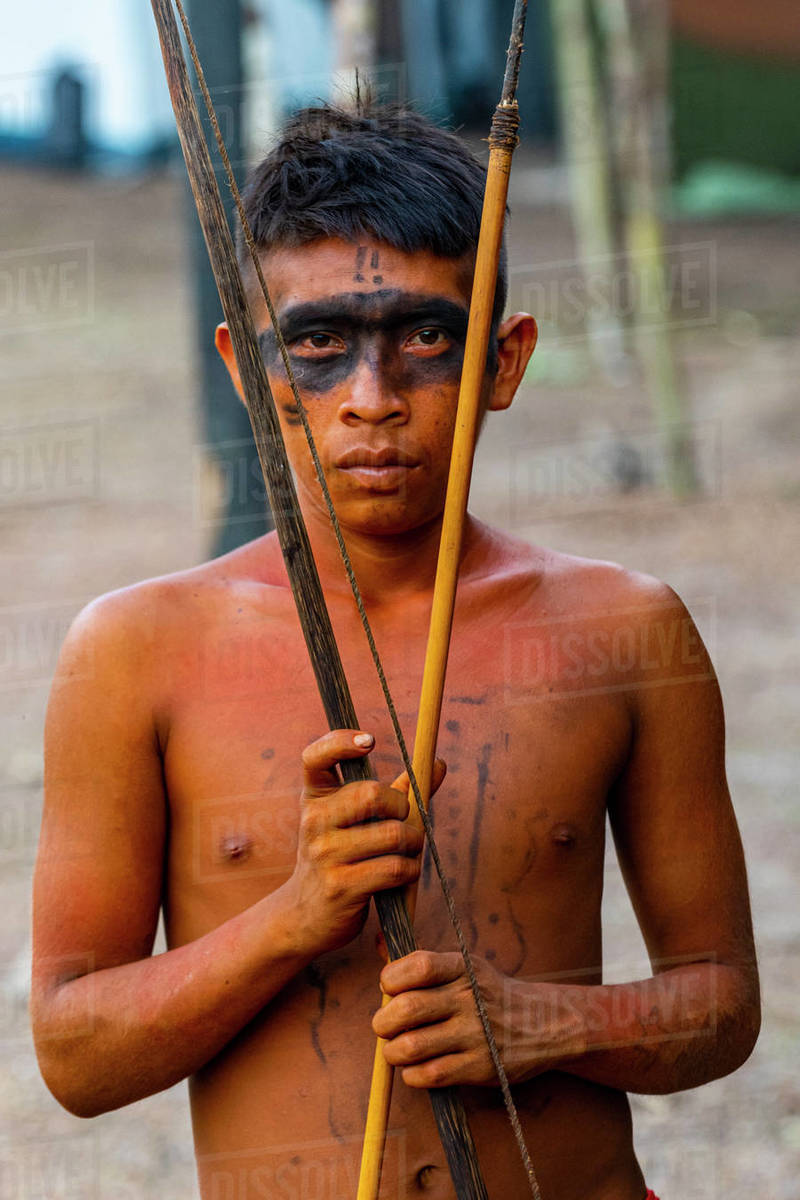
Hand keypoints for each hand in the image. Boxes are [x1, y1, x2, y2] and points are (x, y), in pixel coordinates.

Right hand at [283, 730, 444, 957]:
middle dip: (403, 807)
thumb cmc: (339, 858)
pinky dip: (410, 869)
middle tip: (405, 820)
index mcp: (315, 798)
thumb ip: (396, 791)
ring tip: (408, 850)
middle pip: (372, 794)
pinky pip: (395, 868)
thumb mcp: (353, 821)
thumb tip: (437, 762)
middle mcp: (313, 822)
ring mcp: (324, 855)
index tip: (370, 740)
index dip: (340, 742)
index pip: (315, 757)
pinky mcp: (340, 887)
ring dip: (414, 842)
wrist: (303, 916)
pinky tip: (403, 873)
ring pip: (393, 834)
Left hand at [372, 950, 585, 1087]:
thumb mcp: (464, 966)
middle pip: (407, 1008)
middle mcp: (469, 998)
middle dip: (382, 1021)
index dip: (391, 978)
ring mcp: (475, 1034)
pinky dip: (411, 1074)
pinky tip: (416, 1067)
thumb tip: (378, 941)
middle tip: (384, 1025)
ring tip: (396, 1049)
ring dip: (393, 1051)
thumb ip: (420, 960)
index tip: (388, 988)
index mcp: (463, 967)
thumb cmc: (489, 994)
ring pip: (412, 1046)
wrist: (544, 1024)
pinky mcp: (479, 1067)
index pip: (417, 966)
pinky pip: (429, 1075)